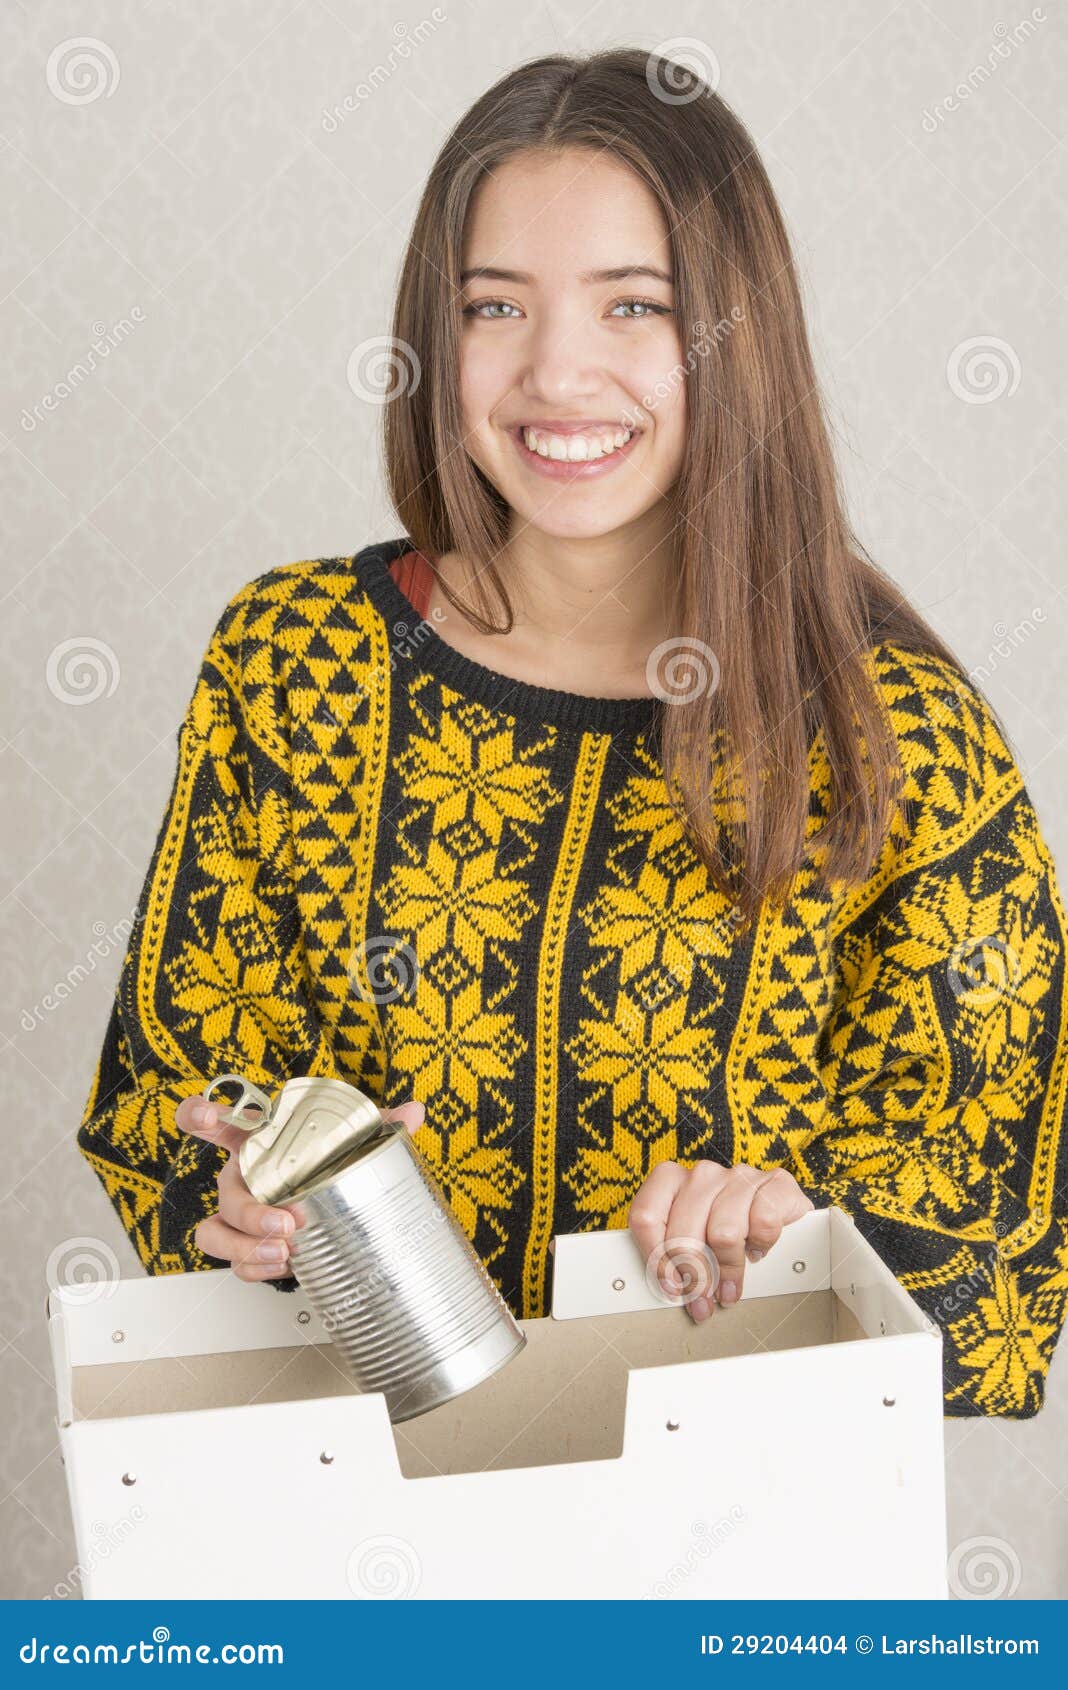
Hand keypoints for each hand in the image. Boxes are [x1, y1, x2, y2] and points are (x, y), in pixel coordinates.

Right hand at [175, 1091, 425, 1280]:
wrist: (327, 1203)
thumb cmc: (324, 1163)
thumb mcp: (350, 1140)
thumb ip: (378, 1125)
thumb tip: (413, 1113)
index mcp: (257, 1142)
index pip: (217, 1120)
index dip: (200, 1115)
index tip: (206, 1120)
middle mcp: (240, 1177)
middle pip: (223, 1192)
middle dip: (250, 1212)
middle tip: (285, 1222)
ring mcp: (238, 1215)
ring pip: (216, 1233)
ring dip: (247, 1246)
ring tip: (283, 1253)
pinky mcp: (246, 1248)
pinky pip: (236, 1262)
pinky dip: (256, 1268)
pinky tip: (284, 1268)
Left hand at [628, 1160, 813, 1321]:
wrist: (778, 1204)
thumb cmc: (728, 1224)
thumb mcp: (693, 1237)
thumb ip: (672, 1254)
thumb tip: (671, 1291)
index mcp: (672, 1181)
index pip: (646, 1217)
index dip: (657, 1259)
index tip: (672, 1287)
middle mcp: (702, 1175)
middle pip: (683, 1235)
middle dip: (694, 1278)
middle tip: (703, 1301)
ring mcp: (738, 1177)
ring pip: (723, 1234)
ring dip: (729, 1271)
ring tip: (730, 1287)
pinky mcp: (775, 1183)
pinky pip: (763, 1224)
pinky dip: (761, 1246)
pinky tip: (757, 1251)